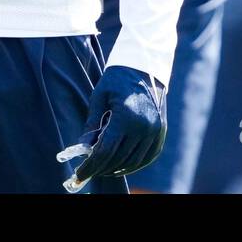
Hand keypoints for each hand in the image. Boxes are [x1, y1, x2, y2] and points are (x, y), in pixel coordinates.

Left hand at [71, 66, 166, 182]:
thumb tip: (83, 148)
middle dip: (101, 169)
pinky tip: (121, 166)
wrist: (144, 67)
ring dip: (116, 169)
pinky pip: (148, 156)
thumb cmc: (117, 80)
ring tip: (102, 170)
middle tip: (88, 172)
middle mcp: (143, 127)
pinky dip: (134, 164)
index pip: (105, 152)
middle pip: (118, 159)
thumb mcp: (99, 97)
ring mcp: (155, 131)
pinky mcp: (161, 132)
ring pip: (133, 161)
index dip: (91, 166)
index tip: (80, 174)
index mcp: (126, 117)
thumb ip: (92, 124)